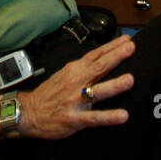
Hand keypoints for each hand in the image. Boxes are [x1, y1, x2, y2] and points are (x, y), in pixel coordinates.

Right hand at [16, 35, 135, 139]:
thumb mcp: (64, 74)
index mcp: (74, 70)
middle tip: (131, 49)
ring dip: (114, 85)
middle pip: (99, 67)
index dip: (112, 47)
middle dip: (116, 57)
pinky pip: (94, 118)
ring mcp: (75, 100)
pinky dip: (109, 117)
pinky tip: (122, 116)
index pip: (96, 55)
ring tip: (130, 80)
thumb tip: (103, 59)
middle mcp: (76, 83)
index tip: (127, 40)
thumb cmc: (49, 93)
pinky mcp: (75, 118)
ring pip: (98, 91)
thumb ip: (83, 68)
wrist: (29, 112)